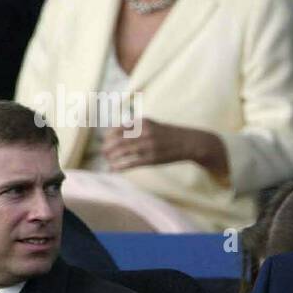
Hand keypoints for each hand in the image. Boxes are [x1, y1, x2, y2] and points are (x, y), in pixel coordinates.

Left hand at [102, 117, 227, 175]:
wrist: (189, 142)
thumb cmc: (169, 134)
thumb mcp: (152, 125)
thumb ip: (136, 127)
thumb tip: (117, 131)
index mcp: (143, 123)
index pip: (118, 128)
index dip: (108, 136)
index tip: (105, 141)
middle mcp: (144, 133)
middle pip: (117, 141)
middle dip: (107, 148)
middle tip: (103, 152)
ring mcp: (148, 146)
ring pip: (123, 152)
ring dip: (112, 157)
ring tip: (107, 160)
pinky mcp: (152, 159)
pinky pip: (132, 163)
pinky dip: (120, 166)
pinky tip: (114, 169)